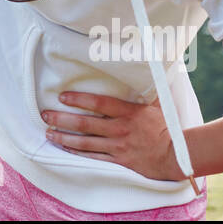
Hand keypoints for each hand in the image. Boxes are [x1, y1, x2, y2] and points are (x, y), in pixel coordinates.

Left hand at [41, 91, 184, 181]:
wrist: (177, 156)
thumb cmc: (167, 127)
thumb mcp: (159, 103)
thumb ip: (148, 85)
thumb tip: (148, 62)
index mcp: (128, 112)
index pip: (99, 103)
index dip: (79, 99)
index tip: (62, 96)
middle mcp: (120, 129)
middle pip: (85, 124)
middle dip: (62, 119)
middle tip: (45, 114)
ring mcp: (117, 147)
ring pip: (84, 142)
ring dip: (63, 136)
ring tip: (48, 131)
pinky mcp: (118, 162)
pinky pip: (92, 158)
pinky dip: (76, 153)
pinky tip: (63, 147)